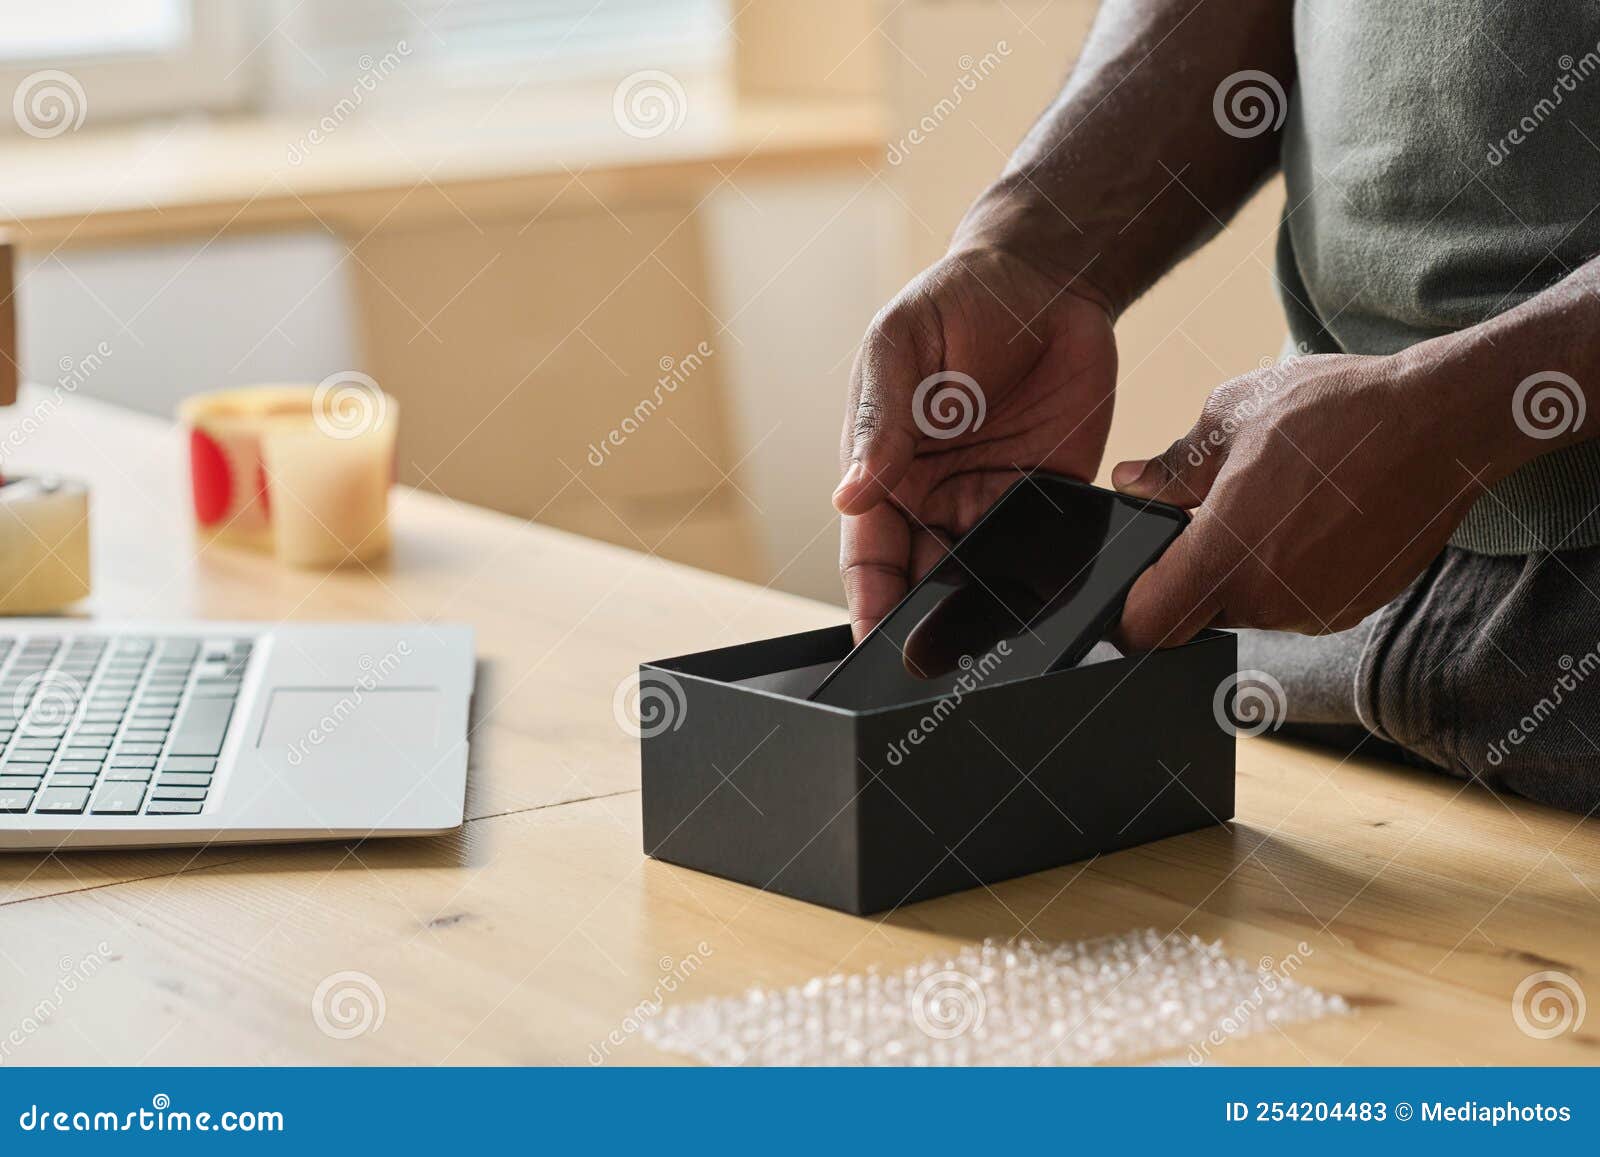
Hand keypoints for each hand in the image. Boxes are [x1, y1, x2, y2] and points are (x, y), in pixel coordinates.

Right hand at [832, 245, 1117, 639]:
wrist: (1046, 276)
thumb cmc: (954, 303)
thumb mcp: (899, 349)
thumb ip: (880, 421)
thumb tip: (849, 492)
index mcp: (883, 470)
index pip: (869, 555)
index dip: (869, 604)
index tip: (873, 645)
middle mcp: (934, 497)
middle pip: (924, 581)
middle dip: (928, 623)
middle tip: (937, 661)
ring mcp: (994, 500)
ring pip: (985, 577)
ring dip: (989, 607)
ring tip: (994, 641)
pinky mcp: (1053, 496)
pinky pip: (1048, 548)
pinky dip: (1048, 575)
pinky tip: (1050, 597)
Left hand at [1111, 353, 1484, 648]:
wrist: (1439, 423)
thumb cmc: (1334, 411)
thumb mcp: (1230, 418)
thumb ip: (1171, 467)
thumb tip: (1130, 482)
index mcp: (1223, 558)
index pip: (1146, 625)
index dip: (1129, 610)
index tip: (1138, 581)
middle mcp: (1266, 600)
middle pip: (1197, 613)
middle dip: (1194, 575)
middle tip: (1217, 517)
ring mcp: (1313, 611)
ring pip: (1249, 607)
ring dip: (1248, 570)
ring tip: (1279, 506)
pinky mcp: (1350, 608)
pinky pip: (1296, 601)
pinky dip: (1292, 571)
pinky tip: (1314, 519)